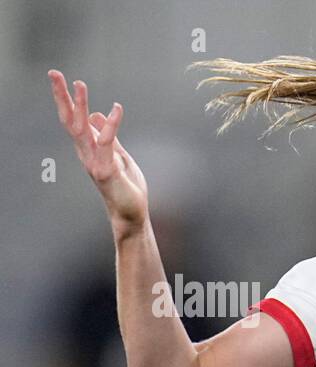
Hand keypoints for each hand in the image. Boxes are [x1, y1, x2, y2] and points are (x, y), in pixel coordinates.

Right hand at [48, 70, 148, 229]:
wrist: (131, 214)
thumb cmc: (126, 187)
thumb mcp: (119, 155)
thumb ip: (108, 136)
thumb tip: (99, 114)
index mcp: (88, 149)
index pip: (74, 120)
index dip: (67, 100)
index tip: (61, 78)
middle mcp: (86, 153)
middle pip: (70, 120)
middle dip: (62, 96)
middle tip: (54, 73)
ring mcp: (94, 162)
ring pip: (82, 128)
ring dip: (81, 105)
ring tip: (79, 84)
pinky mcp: (106, 170)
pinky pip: (107, 142)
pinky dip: (112, 125)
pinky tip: (117, 109)